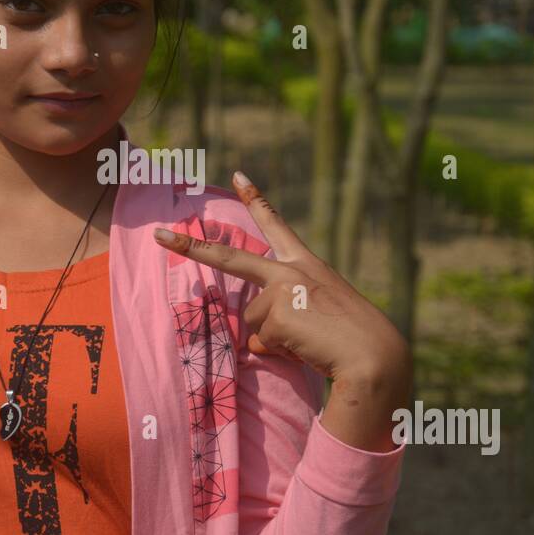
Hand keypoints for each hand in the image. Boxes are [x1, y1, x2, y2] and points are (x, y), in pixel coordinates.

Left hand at [152, 171, 410, 389]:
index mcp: (307, 264)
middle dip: (190, 248)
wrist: (375, 357)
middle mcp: (292, 269)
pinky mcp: (275, 314)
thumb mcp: (321, 312)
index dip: (256, 200)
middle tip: (158, 236)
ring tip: (309, 341)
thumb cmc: (352, 339)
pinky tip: (306, 349)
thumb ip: (288, 309)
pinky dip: (279, 352)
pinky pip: (260, 343)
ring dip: (275, 339)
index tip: (238, 176)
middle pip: (230, 258)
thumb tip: (256, 331)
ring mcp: (281, 289)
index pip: (277, 225)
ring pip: (254, 321)